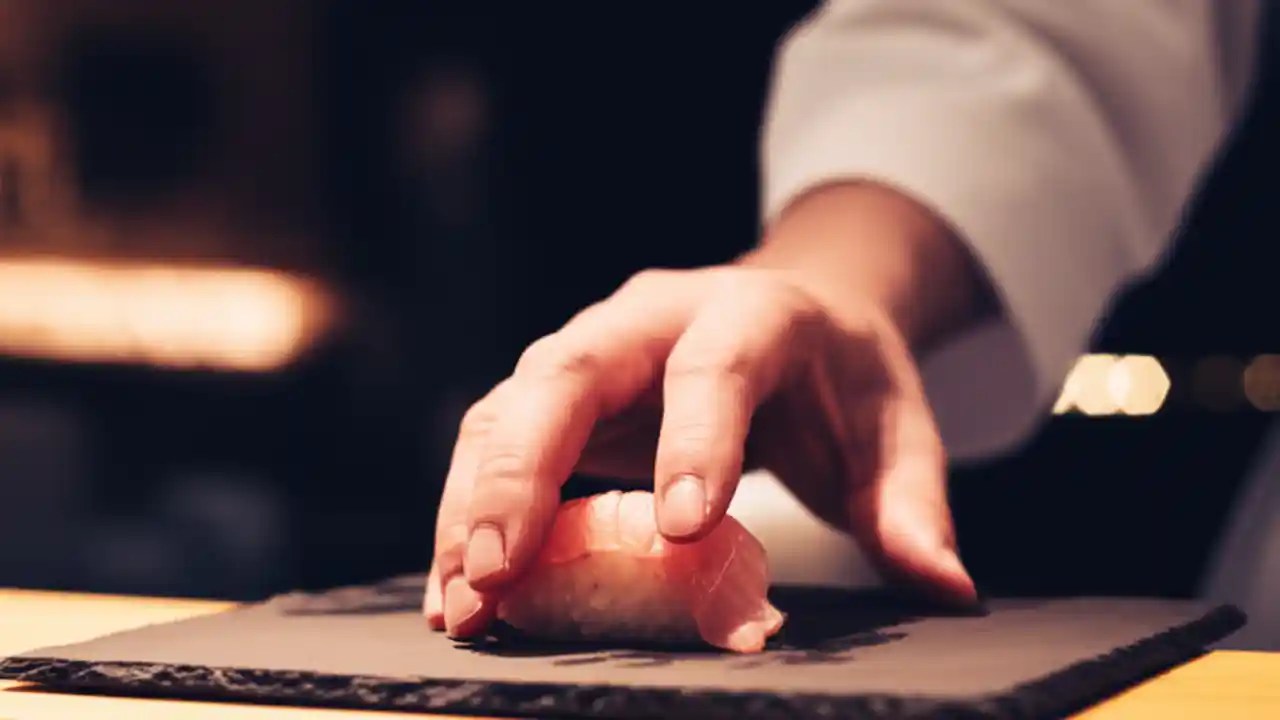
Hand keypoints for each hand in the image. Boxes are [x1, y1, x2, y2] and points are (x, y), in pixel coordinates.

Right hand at [425, 183, 989, 636]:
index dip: (693, 441)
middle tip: (499, 569)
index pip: (714, 366)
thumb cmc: (838, 374)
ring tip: (462, 599)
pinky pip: (494, 439)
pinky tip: (457, 584)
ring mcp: (592, 348)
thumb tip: (945, 586)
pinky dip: (468, 509)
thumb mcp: (893, 424)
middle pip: (569, 372)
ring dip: (474, 502)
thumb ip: (910, 499)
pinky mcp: (557, 390)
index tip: (680, 531)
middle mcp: (651, 316)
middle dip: (525, 471)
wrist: (788, 309)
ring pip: (509, 408)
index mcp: (752, 312)